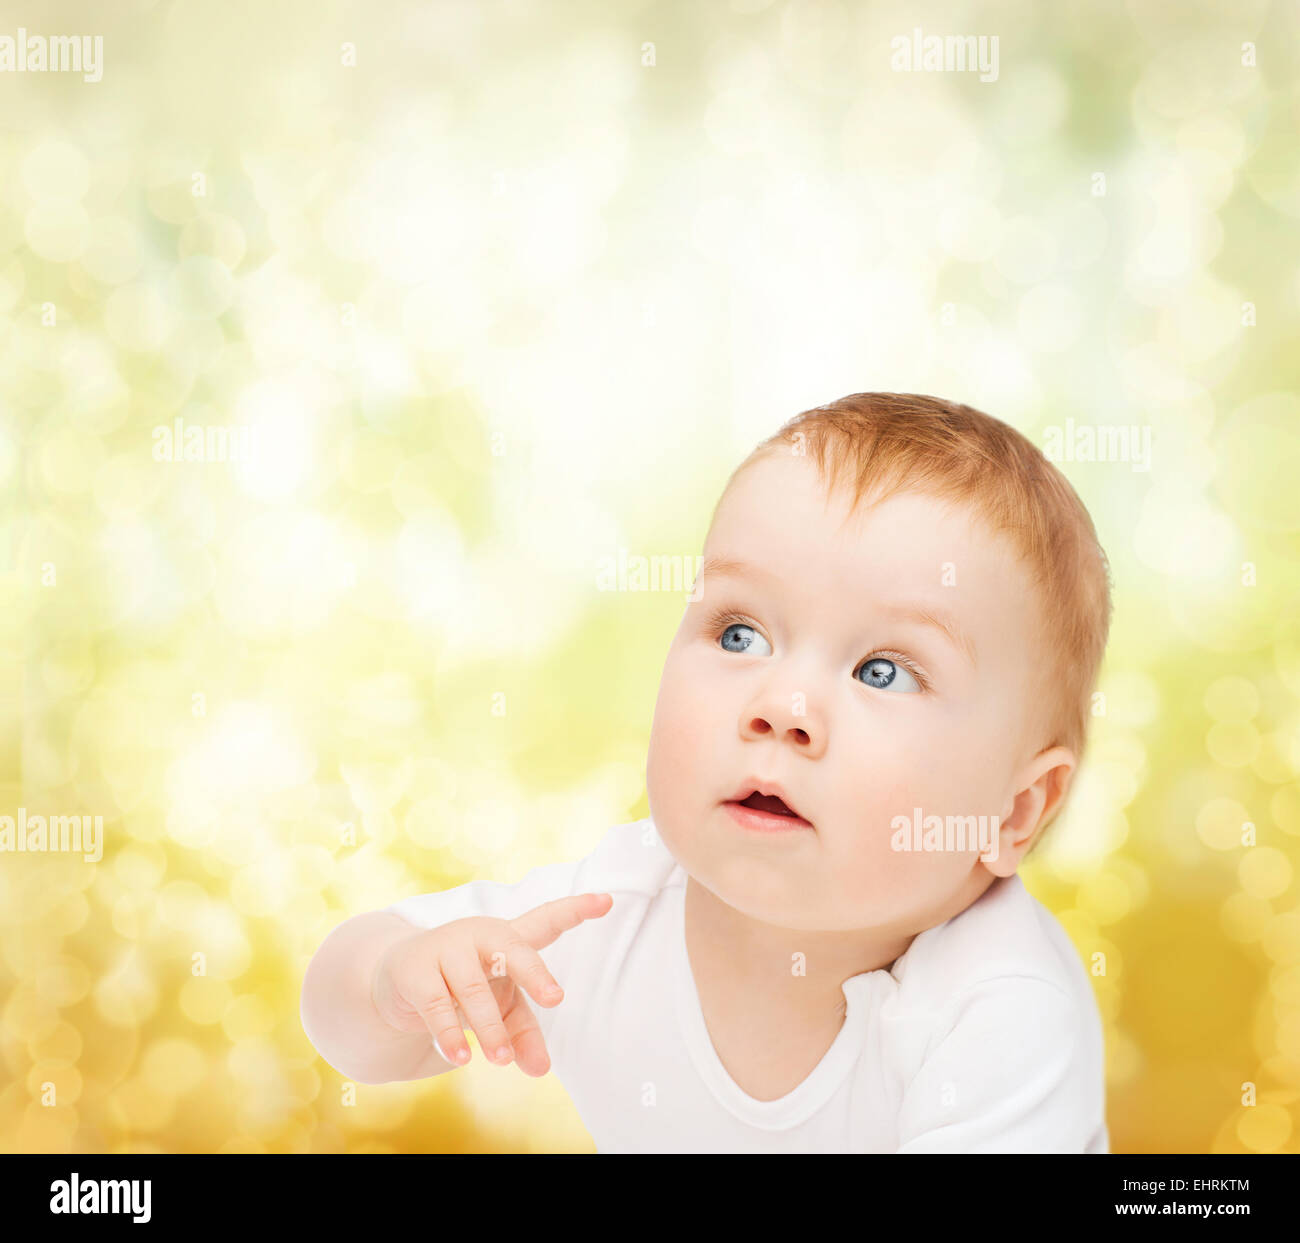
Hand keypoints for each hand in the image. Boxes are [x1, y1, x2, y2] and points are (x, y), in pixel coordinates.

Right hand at [372, 892, 613, 1076]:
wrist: (396, 979)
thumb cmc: (465, 989)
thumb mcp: (500, 1008)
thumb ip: (524, 1034)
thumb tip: (542, 1070)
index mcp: (506, 939)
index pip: (545, 920)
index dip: (575, 910)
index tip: (607, 900)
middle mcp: (479, 935)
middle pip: (512, 947)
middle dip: (534, 971)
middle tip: (555, 998)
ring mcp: (445, 948)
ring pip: (474, 988)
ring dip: (489, 1026)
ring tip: (501, 1059)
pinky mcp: (415, 970)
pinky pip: (436, 1004)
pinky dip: (449, 1033)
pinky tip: (460, 1057)